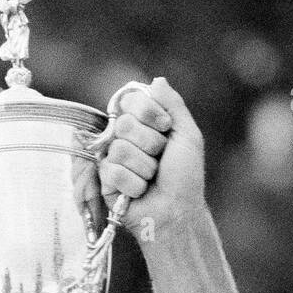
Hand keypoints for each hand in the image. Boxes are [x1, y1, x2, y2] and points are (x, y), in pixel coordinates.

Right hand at [77, 77, 206, 241]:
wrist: (177, 211)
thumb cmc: (185, 177)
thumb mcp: (187, 136)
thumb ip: (173, 105)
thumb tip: (157, 80)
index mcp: (142, 123)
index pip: (130, 100)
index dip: (148, 113)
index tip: (165, 128)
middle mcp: (124, 138)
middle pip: (124, 124)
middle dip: (150, 144)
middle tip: (161, 158)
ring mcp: (112, 158)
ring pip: (120, 150)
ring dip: (145, 167)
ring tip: (152, 178)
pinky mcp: (105, 180)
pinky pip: (113, 171)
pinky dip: (134, 184)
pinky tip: (140, 192)